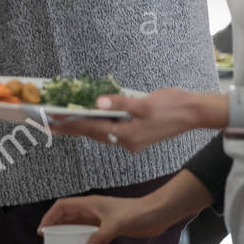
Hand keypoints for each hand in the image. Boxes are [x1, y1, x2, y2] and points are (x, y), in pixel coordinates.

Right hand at [37, 194, 170, 243]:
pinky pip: (89, 231)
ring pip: (77, 223)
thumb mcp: (116, 225)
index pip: (62, 206)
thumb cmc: (137, 213)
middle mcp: (92, 209)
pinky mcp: (109, 225)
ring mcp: (100, 217)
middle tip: (47, 239)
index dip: (50, 216)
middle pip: (67, 214)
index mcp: (90, 203)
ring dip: (67, 231)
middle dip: (55, 224)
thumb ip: (99, 238)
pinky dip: (81, 238)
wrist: (157, 213)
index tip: (43, 229)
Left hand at [45, 87, 210, 151]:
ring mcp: (133, 140)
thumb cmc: (173, 105)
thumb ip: (120, 103)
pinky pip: (112, 130)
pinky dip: (98, 124)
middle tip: (49, 123)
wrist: (194, 113)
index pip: (93, 129)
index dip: (71, 124)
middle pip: (93, 133)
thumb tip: (96, 102)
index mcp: (129, 135)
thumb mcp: (144, 103)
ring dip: (83, 127)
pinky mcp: (137, 135)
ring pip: (101, 133)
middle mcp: (128, 141)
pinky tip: (89, 118)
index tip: (53, 120)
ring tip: (63, 121)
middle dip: (72, 127)